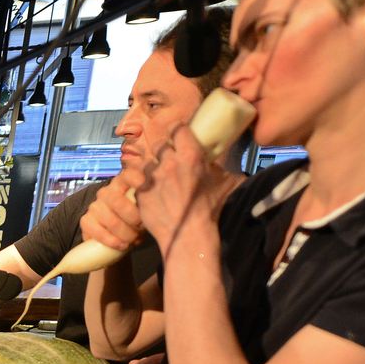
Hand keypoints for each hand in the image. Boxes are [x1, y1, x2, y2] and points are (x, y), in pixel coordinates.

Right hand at [78, 170, 146, 255]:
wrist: (120, 239)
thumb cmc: (137, 221)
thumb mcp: (146, 208)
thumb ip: (152, 200)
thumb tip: (165, 196)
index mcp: (124, 183)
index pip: (129, 174)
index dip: (137, 179)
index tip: (146, 188)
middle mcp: (107, 191)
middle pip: (118, 201)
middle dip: (134, 219)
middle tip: (142, 228)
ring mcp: (95, 206)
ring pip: (111, 220)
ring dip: (127, 234)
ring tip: (135, 239)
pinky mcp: (86, 220)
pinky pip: (98, 231)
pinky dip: (112, 241)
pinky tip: (122, 245)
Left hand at [133, 126, 235, 254]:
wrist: (188, 234)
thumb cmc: (210, 210)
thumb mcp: (226, 182)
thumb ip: (221, 166)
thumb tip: (224, 159)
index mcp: (190, 156)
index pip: (178, 129)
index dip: (178, 130)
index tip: (178, 133)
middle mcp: (168, 163)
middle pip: (159, 144)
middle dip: (164, 149)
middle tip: (169, 158)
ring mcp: (151, 178)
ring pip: (146, 162)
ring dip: (152, 167)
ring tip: (158, 177)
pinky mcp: (140, 192)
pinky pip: (137, 181)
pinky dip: (143, 184)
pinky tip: (150, 190)